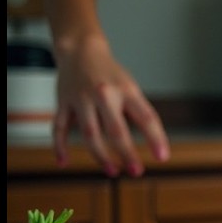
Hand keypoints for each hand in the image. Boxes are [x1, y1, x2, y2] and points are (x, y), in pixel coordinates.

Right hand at [53, 36, 169, 176]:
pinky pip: (58, 128)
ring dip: (100, 155)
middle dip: (127, 153)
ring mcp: (81, 99)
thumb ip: (138, 112)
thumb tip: (154, 142)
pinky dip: (59, 146)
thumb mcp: (130, 87)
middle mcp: (104, 94)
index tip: (163, 157)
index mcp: (127, 91)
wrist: (80, 50)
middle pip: (116, 129)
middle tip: (137, 172)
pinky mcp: (62, 102)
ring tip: (112, 171)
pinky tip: (64, 161)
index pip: (146, 117)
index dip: (156, 138)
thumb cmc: (110, 74)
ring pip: (89, 133)